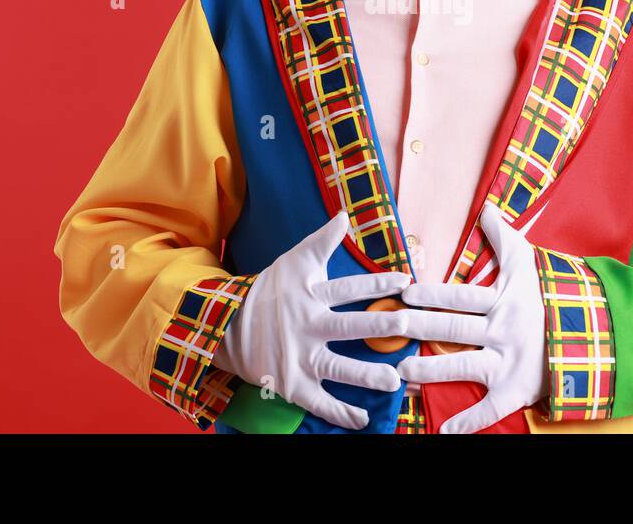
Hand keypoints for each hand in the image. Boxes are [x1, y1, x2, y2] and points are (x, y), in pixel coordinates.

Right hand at [212, 211, 414, 429]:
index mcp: (310, 296)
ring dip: (366, 374)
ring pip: (336, 367)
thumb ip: (322, 241)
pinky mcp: (290, 384)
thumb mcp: (293, 261)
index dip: (377, 284)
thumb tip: (345, 214)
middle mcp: (307, 326)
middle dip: (378, 325)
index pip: (348, 288)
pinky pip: (318, 401)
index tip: (406, 282)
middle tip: (407, 325)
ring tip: (394, 379)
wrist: (225, 327)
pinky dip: (339, 413)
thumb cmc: (267, 291)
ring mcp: (298, 358)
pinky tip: (362, 419)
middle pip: (348, 327)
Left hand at [395, 203, 547, 432]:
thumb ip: (503, 237)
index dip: (431, 294)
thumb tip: (486, 206)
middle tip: (390, 326)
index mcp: (502, 301)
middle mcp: (502, 331)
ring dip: (429, 371)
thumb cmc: (555, 294)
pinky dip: (467, 423)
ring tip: (400, 371)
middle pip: (452, 329)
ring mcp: (508, 362)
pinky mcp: (516, 390)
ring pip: (462, 366)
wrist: (595, 332)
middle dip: (418, 328)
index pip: (459, 295)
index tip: (405, 292)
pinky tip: (443, 433)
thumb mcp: (531, 262)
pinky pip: (489, 409)